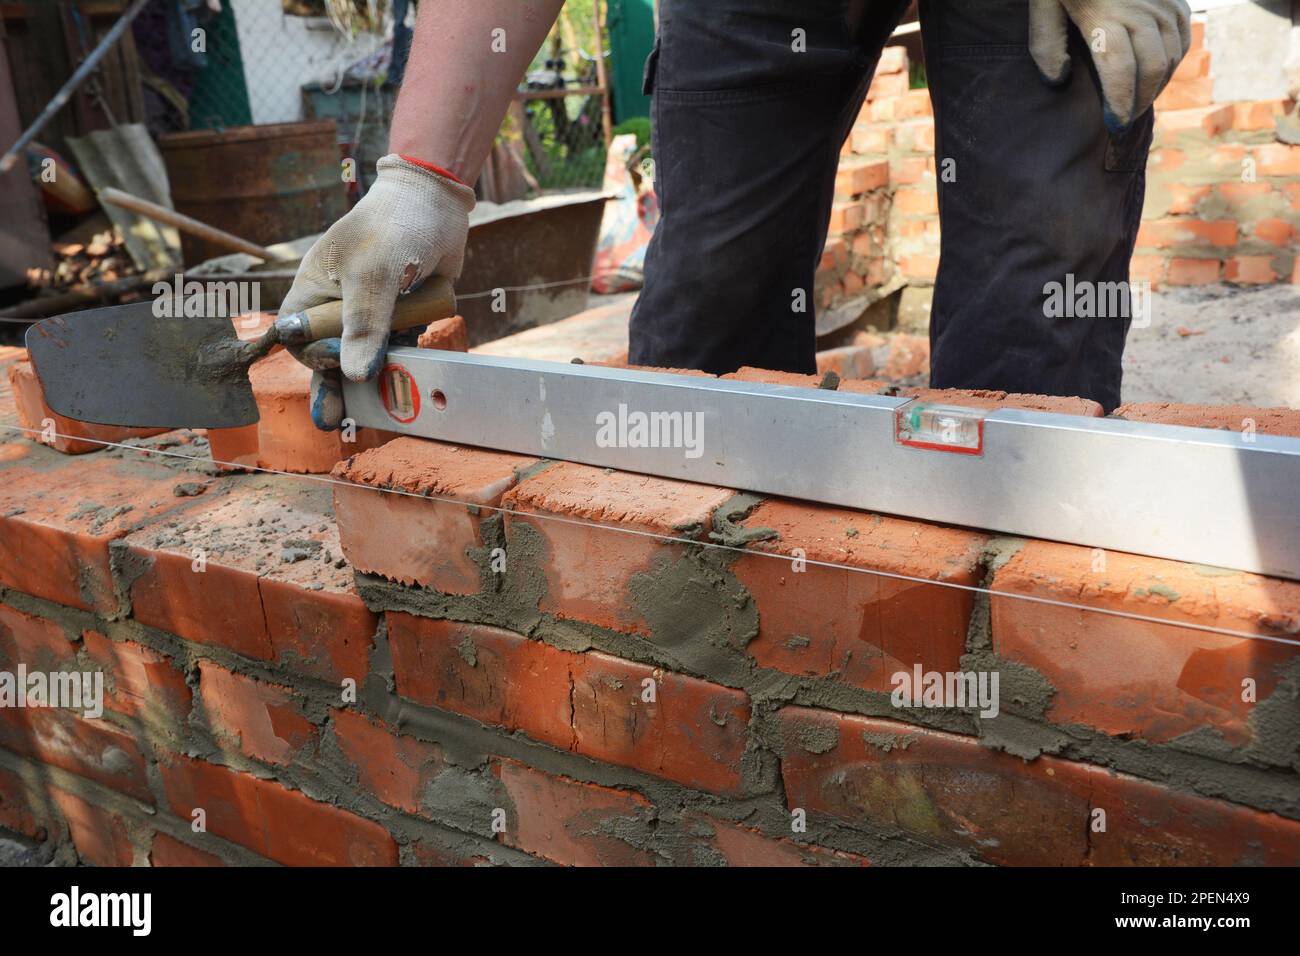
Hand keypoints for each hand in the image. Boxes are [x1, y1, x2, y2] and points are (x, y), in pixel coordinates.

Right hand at [278, 153, 474, 429]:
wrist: (438, 201)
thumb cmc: (395, 226)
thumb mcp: (375, 275)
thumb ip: (365, 324)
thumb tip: (353, 374)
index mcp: (314, 290)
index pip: (299, 337)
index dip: (317, 355)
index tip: (341, 359)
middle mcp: (338, 303)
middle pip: (331, 354)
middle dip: (334, 385)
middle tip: (333, 421)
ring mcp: (371, 310)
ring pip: (367, 354)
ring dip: (372, 378)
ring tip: (369, 415)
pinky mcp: (401, 314)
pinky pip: (397, 346)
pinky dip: (402, 362)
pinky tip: (407, 385)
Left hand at [1029, 0, 1190, 132]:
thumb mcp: (1043, 6)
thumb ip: (1046, 46)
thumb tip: (1058, 81)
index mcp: (1104, 15)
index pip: (1121, 72)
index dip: (1120, 104)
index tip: (1112, 123)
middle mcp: (1140, 9)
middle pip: (1153, 68)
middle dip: (1139, 101)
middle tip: (1123, 120)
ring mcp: (1162, 2)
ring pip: (1172, 56)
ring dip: (1156, 85)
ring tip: (1136, 102)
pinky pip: (1183, 37)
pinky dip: (1172, 61)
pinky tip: (1153, 74)